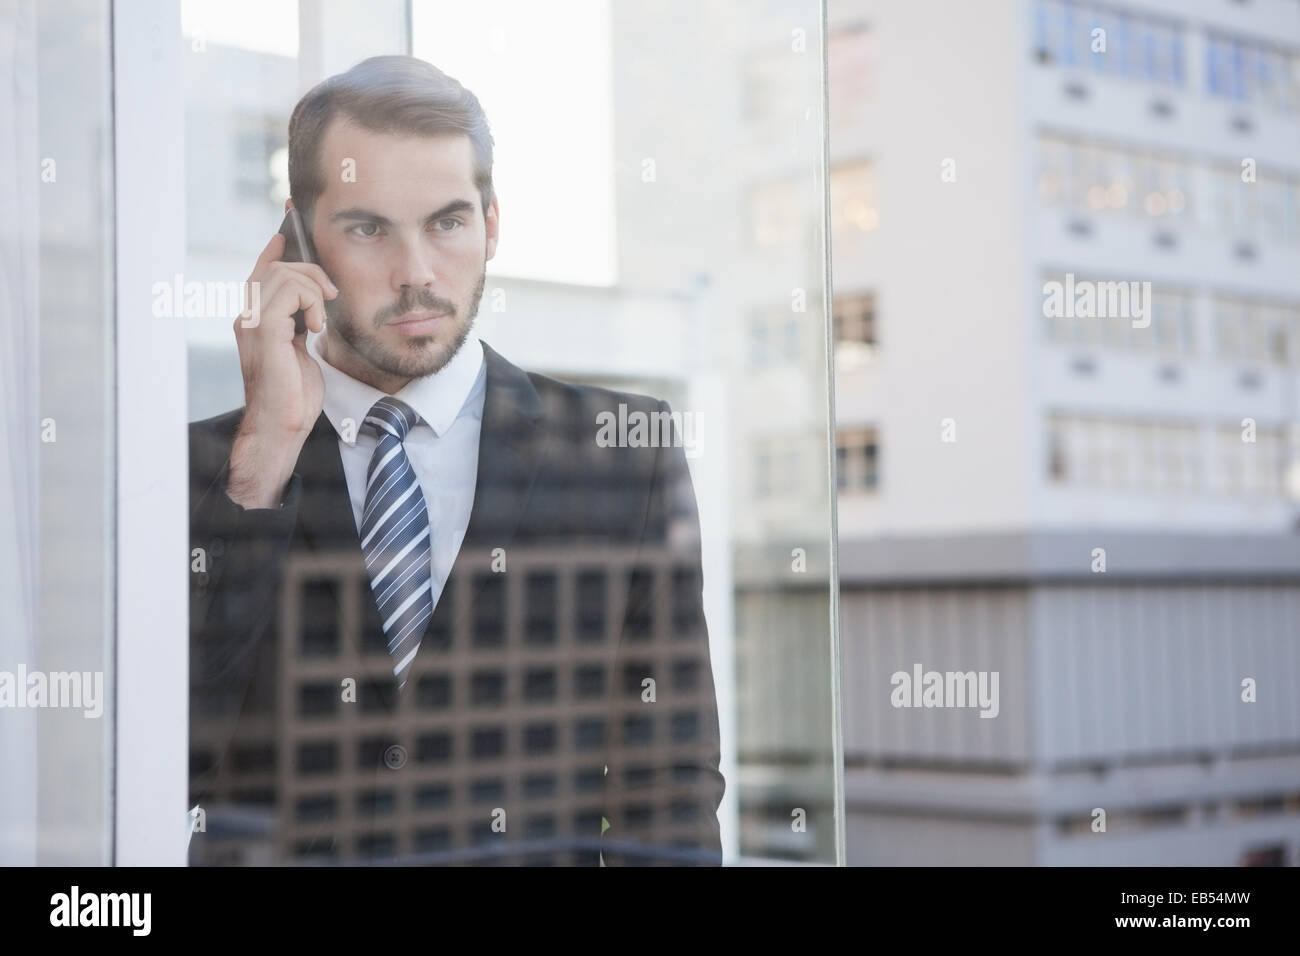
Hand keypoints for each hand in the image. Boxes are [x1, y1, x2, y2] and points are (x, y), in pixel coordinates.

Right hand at [226, 232, 337, 508]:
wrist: (283, 423)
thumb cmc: (294, 392)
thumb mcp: (300, 346)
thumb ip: (301, 318)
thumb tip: (316, 294)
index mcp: (255, 315)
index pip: (266, 266)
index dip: (280, 241)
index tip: (292, 214)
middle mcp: (247, 314)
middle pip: (278, 265)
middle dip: (311, 272)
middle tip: (331, 295)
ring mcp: (251, 321)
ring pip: (284, 275)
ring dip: (313, 290)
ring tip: (322, 318)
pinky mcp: (262, 331)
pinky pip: (288, 294)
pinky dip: (309, 305)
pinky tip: (315, 329)